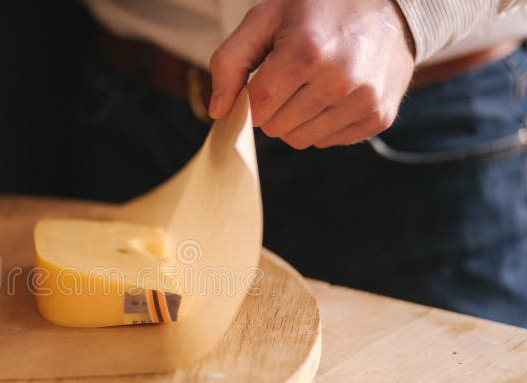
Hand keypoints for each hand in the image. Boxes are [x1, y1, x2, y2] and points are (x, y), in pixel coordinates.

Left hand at [209, 0, 414, 148]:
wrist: (390, 2)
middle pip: (276, 127)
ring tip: (310, 86)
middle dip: (272, 108)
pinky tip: (332, 95)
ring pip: (300, 140)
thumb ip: (230, 61)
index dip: (249, 99)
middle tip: (289, 79)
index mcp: (307, 52)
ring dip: (295, 119)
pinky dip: (322, 124)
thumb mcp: (266, 19)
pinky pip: (327, 141)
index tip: (258, 82)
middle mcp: (340, 79)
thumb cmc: (317, 9)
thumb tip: (219, 111)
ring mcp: (364, 100)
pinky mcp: (379, 116)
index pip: (257, 106)